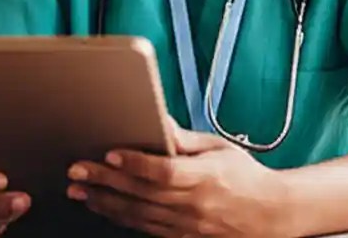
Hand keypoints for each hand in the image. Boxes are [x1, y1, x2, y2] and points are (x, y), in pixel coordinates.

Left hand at [66, 119, 291, 236]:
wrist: (271, 216)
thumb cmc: (247, 177)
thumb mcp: (219, 149)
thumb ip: (185, 139)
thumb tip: (157, 120)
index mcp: (205, 178)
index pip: (164, 172)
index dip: (135, 164)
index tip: (111, 154)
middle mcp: (193, 205)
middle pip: (141, 194)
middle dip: (104, 182)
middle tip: (76, 171)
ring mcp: (186, 226)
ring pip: (137, 215)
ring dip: (104, 203)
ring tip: (79, 192)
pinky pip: (145, 229)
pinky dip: (121, 218)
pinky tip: (104, 209)